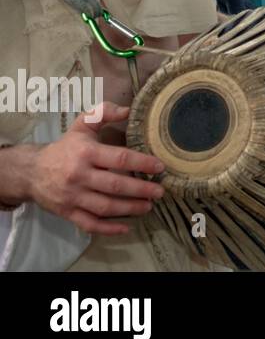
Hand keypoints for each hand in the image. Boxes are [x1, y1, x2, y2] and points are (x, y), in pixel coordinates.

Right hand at [29, 103, 165, 235]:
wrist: (30, 171)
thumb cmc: (64, 148)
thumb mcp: (82, 126)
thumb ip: (103, 113)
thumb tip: (128, 109)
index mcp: (86, 153)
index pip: (119, 158)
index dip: (142, 163)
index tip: (160, 167)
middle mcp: (79, 176)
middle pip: (115, 185)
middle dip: (141, 190)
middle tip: (160, 192)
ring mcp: (72, 197)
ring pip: (105, 207)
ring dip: (129, 209)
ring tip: (149, 206)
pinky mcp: (67, 212)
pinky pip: (89, 224)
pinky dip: (108, 229)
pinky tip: (125, 227)